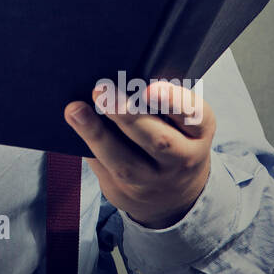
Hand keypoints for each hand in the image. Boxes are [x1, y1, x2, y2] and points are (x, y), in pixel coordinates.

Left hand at [63, 81, 214, 228]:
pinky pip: (102, 169)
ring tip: (76, 110)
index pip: (194, 115)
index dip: (172, 101)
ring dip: (96, 134)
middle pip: (158, 141)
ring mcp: (153, 181)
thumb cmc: (172, 138)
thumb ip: (160, 101)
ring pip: (125, 162)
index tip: (149, 88)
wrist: (173, 195)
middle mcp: (182, 159)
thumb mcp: (181, 122)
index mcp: (199, 132)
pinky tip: (74, 127)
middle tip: (101, 91)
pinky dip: (86, 147)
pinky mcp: (125, 192)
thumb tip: (118, 78)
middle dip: (127, 115)